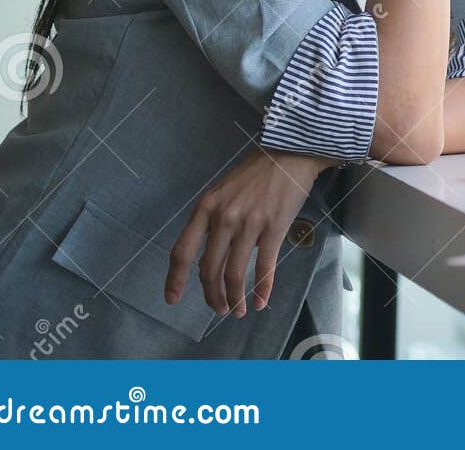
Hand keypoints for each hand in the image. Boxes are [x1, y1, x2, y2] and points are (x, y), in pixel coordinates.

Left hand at [164, 147, 336, 317]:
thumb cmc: (256, 173)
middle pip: (209, 269)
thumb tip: (212, 255)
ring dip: (234, 297)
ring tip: (237, 310)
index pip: (182, 251)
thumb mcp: (223, 191)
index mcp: (205, 208)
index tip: (172, 299)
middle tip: (218, 309)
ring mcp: (249, 224)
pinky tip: (260, 302)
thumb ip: (213, 220)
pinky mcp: (274, 228)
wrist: (291, 154)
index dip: (175, 279)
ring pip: (234, 273)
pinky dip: (262, 289)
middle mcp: (223, 218)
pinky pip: (264, 267)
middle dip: (212, 295)